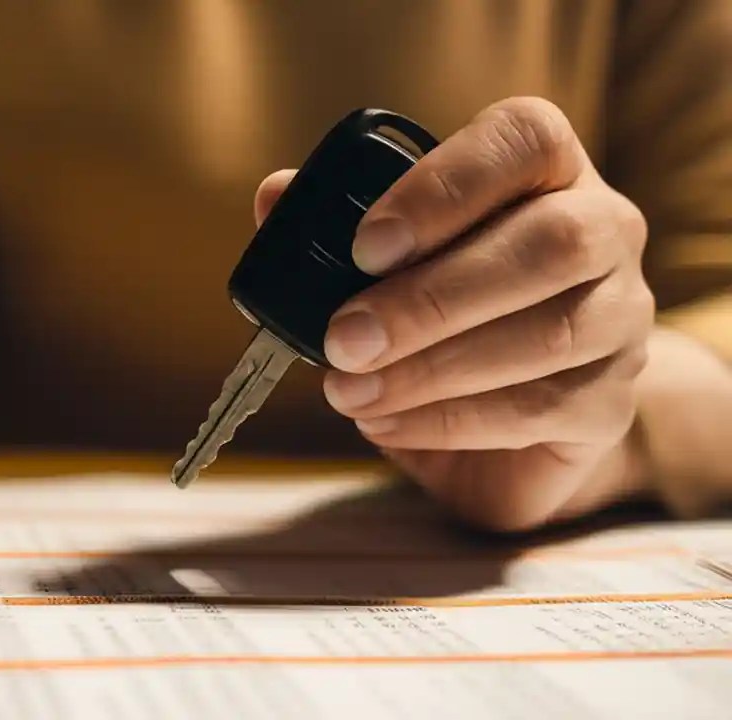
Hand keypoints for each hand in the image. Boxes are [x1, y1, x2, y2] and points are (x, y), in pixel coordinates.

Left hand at [257, 97, 654, 530]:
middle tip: (343, 337)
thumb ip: (335, 224)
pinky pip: (537, 408)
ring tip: (349, 389)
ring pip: (548, 334)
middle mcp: (604, 230)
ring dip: (430, 367)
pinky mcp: (610, 403)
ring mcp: (620, 318)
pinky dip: (447, 418)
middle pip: (548, 244)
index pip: (523, 140)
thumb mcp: (387, 266)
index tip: (365, 245)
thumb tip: (275, 195)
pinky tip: (383, 420)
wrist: (518, 418)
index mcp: (545, 171)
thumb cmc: (444, 313)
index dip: (445, 185)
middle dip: (431, 297)